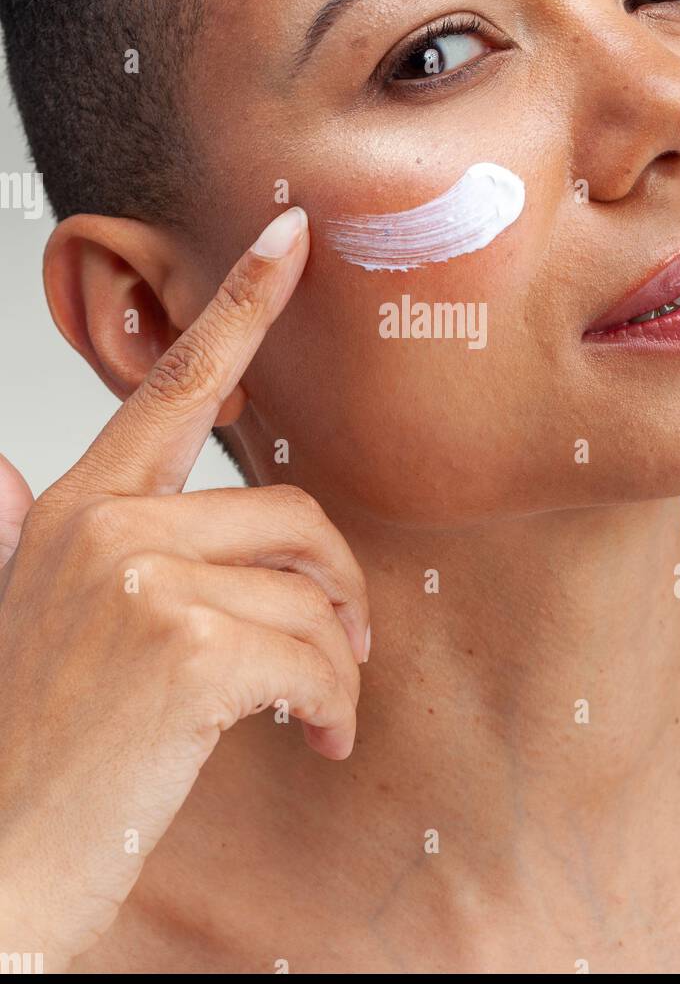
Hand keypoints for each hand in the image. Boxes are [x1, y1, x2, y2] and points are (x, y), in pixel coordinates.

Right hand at [0, 206, 368, 969]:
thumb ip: (43, 536)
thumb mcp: (37, 620)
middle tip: (342, 651)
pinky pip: (314, 657)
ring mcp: (140, 580)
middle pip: (293, 514)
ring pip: (312, 592)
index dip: (240, 302)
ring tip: (315, 710)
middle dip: (338, 589)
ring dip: (336, 662)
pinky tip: (311, 741)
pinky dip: (331, 706)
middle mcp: (105, 525)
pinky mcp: (182, 647)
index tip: (292, 234)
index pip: (174, 383)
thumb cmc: (33, 749)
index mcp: (80, 510)